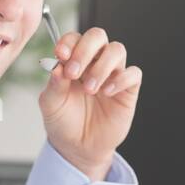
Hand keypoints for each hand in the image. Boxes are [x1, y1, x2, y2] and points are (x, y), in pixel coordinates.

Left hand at [38, 27, 142, 181]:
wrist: (79, 147)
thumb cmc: (64, 122)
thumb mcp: (51, 104)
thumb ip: (54, 83)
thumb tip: (58, 65)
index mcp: (73, 60)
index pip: (75, 38)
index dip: (69, 42)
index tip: (61, 55)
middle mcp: (94, 62)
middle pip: (98, 36)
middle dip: (85, 50)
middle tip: (74, 73)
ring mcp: (112, 74)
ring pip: (117, 50)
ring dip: (102, 66)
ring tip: (90, 89)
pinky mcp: (128, 90)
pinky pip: (133, 73)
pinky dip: (121, 79)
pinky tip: (107, 93)